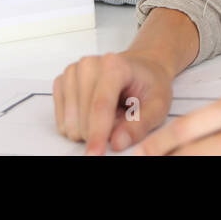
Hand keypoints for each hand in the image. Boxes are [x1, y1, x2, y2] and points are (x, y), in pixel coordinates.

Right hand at [53, 51, 173, 154]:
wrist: (142, 68)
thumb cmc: (150, 84)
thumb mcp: (158, 106)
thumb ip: (140, 125)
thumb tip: (117, 143)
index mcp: (114, 65)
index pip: (101, 105)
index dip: (98, 134)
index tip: (96, 154)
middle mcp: (89, 64)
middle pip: (83, 118)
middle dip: (99, 133)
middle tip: (121, 121)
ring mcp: (73, 72)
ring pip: (70, 123)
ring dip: (89, 130)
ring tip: (110, 115)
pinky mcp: (62, 82)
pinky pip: (62, 121)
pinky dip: (78, 126)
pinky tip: (93, 114)